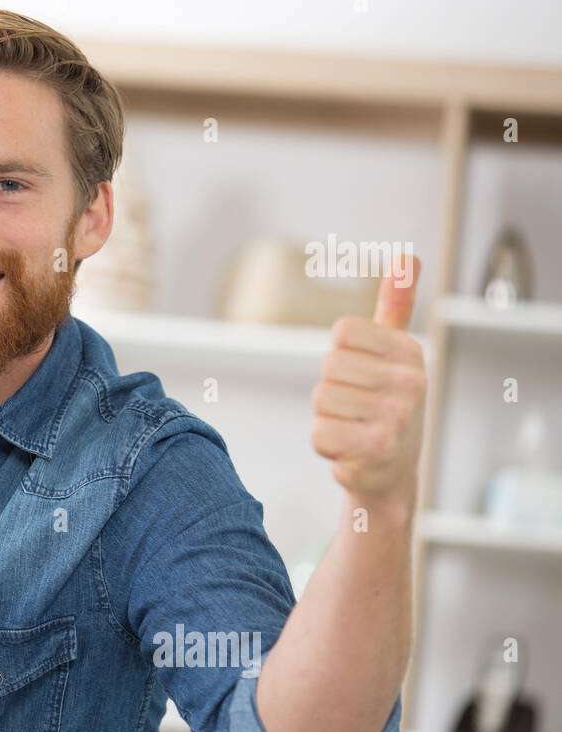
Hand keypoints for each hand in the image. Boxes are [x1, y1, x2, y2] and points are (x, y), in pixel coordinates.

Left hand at [310, 254, 426, 515]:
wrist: (391, 474)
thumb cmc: (385, 407)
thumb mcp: (393, 354)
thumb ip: (396, 307)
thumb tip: (406, 257)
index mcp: (411, 352)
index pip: (342, 333)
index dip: (341, 358)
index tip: (363, 378)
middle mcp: (412, 381)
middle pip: (328, 367)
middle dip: (332, 392)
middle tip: (357, 411)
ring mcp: (398, 415)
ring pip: (321, 399)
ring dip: (327, 419)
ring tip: (354, 430)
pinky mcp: (377, 447)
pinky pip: (318, 432)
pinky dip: (325, 444)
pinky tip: (350, 451)